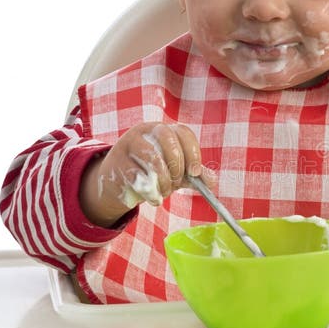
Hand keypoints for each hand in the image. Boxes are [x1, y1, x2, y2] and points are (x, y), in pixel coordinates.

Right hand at [80, 122, 203, 226]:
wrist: (118, 184)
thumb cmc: (151, 174)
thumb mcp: (174, 172)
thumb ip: (192, 175)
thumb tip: (211, 181)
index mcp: (162, 130)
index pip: (183, 131)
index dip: (193, 152)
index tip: (195, 173)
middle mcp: (145, 131)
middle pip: (168, 140)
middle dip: (177, 166)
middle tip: (177, 183)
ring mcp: (128, 144)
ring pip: (153, 159)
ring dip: (164, 181)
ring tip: (164, 191)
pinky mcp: (117, 162)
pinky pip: (138, 177)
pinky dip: (151, 192)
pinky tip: (153, 197)